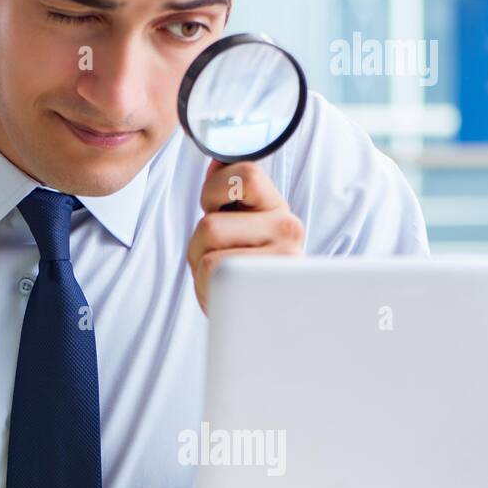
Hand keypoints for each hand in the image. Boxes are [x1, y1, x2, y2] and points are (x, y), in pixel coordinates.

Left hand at [185, 159, 303, 313]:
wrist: (280, 325)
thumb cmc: (252, 275)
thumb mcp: (246, 230)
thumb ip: (231, 195)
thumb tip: (217, 162)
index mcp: (279, 210)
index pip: (244, 174)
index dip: (214, 191)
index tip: (216, 209)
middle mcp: (288, 228)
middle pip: (210, 224)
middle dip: (199, 246)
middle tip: (219, 262)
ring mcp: (282, 258)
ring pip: (206, 253)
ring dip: (202, 272)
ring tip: (224, 282)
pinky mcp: (266, 285)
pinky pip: (213, 276)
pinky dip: (206, 290)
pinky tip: (227, 296)